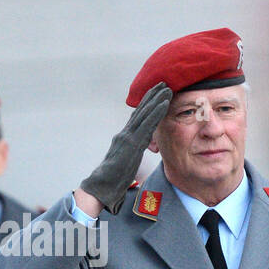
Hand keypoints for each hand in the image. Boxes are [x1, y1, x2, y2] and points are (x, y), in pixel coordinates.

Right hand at [78, 81, 171, 214]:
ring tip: (167, 88)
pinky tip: (165, 103)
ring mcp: (127, 137)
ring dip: (157, 99)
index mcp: (124, 138)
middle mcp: (124, 133)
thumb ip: (133, 151)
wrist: (101, 186)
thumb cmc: (112, 180)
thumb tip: (141, 148)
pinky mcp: (132, 143)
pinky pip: (147, 124)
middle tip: (163, 83)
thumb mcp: (126, 162)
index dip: (146, 104)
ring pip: (144, 113)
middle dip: (152, 96)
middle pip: (141, 111)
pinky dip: (156, 112)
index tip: (155, 92)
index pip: (137, 117)